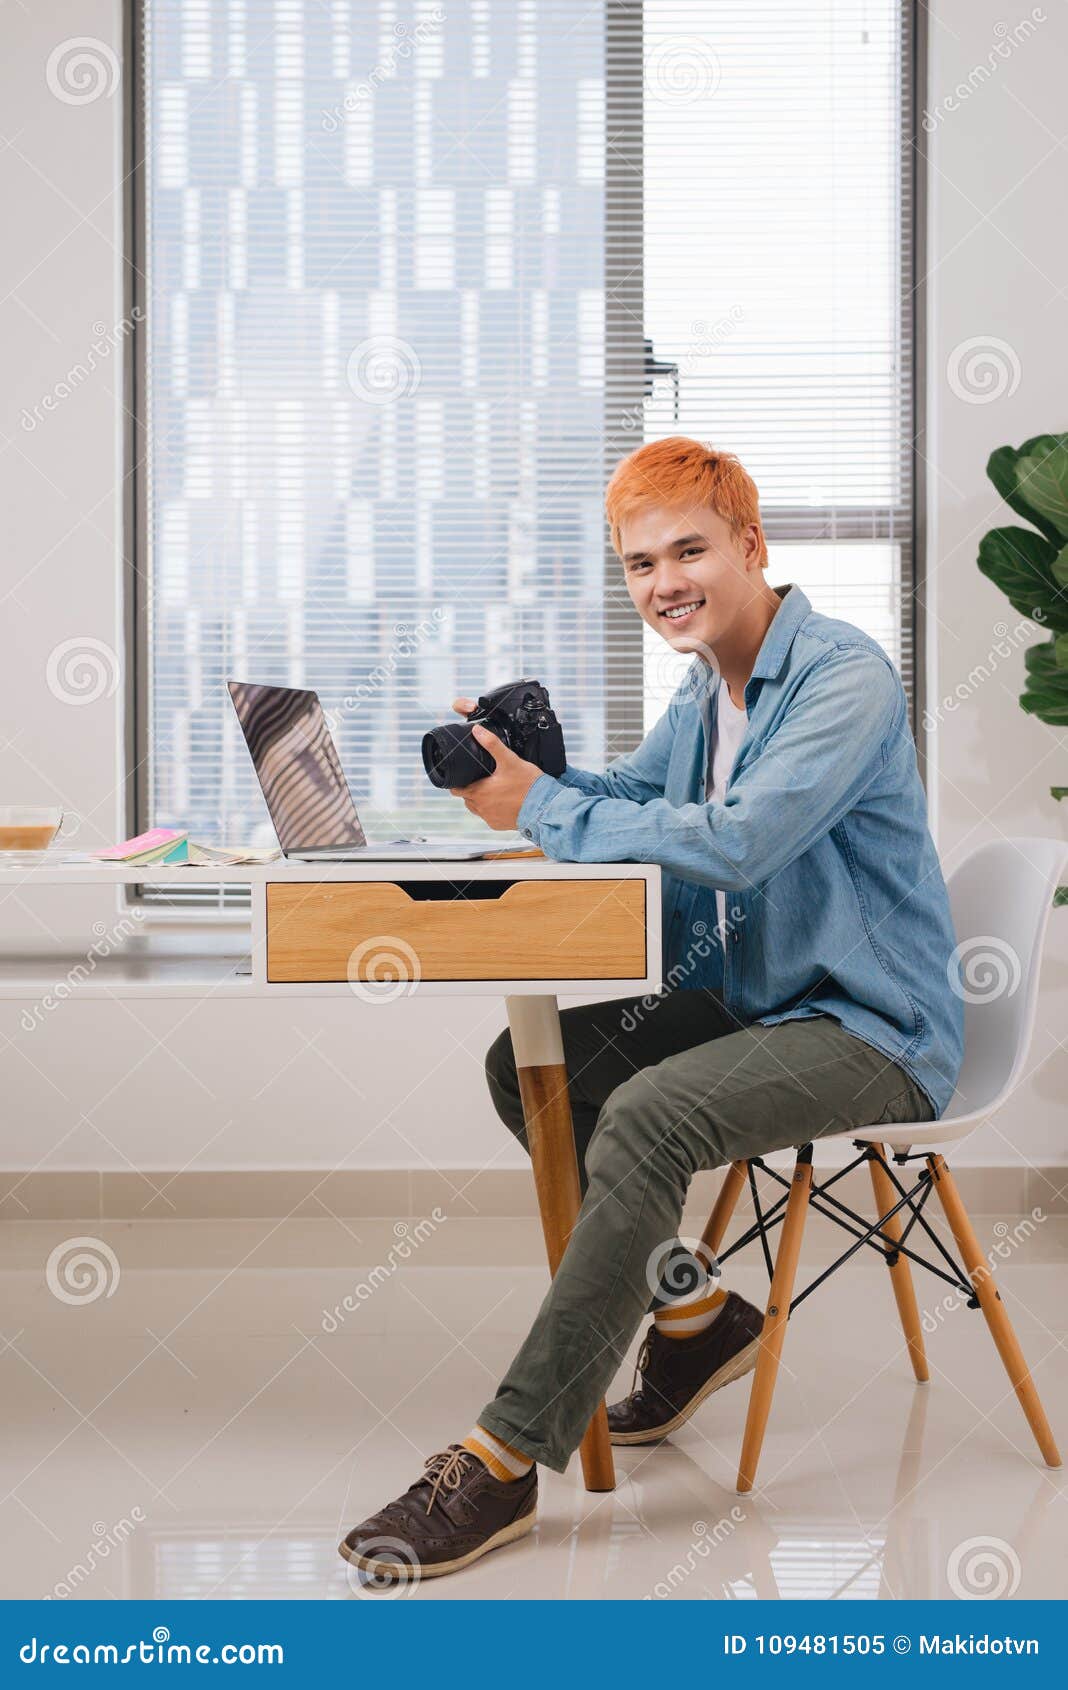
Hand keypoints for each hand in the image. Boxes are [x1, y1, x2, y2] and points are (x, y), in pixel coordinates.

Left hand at [448, 698, 542, 830]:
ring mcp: (490, 818)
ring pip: (477, 808)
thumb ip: (492, 744)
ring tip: (493, 789)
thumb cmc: (528, 786)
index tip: (464, 776)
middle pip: (466, 798)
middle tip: (483, 779)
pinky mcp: (499, 825)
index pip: (456, 789)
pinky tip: (503, 801)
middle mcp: (481, 808)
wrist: (545, 808)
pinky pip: (489, 817)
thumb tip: (477, 731)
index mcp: (478, 792)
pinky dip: (492, 809)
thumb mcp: (509, 760)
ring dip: (481, 800)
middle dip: (471, 789)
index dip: (458, 781)